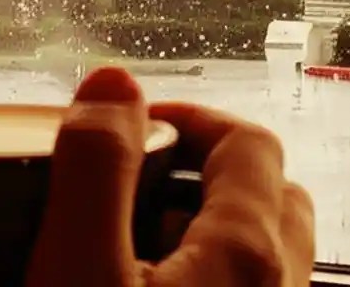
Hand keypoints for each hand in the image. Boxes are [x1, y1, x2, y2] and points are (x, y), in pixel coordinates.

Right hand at [27, 68, 314, 286]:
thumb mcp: (79, 272)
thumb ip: (96, 173)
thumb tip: (112, 82)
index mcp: (248, 253)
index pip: (246, 141)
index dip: (187, 118)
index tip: (125, 128)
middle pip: (269, 196)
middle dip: (203, 174)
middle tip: (133, 184)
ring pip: (261, 258)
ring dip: (205, 233)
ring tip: (130, 248)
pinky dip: (206, 278)